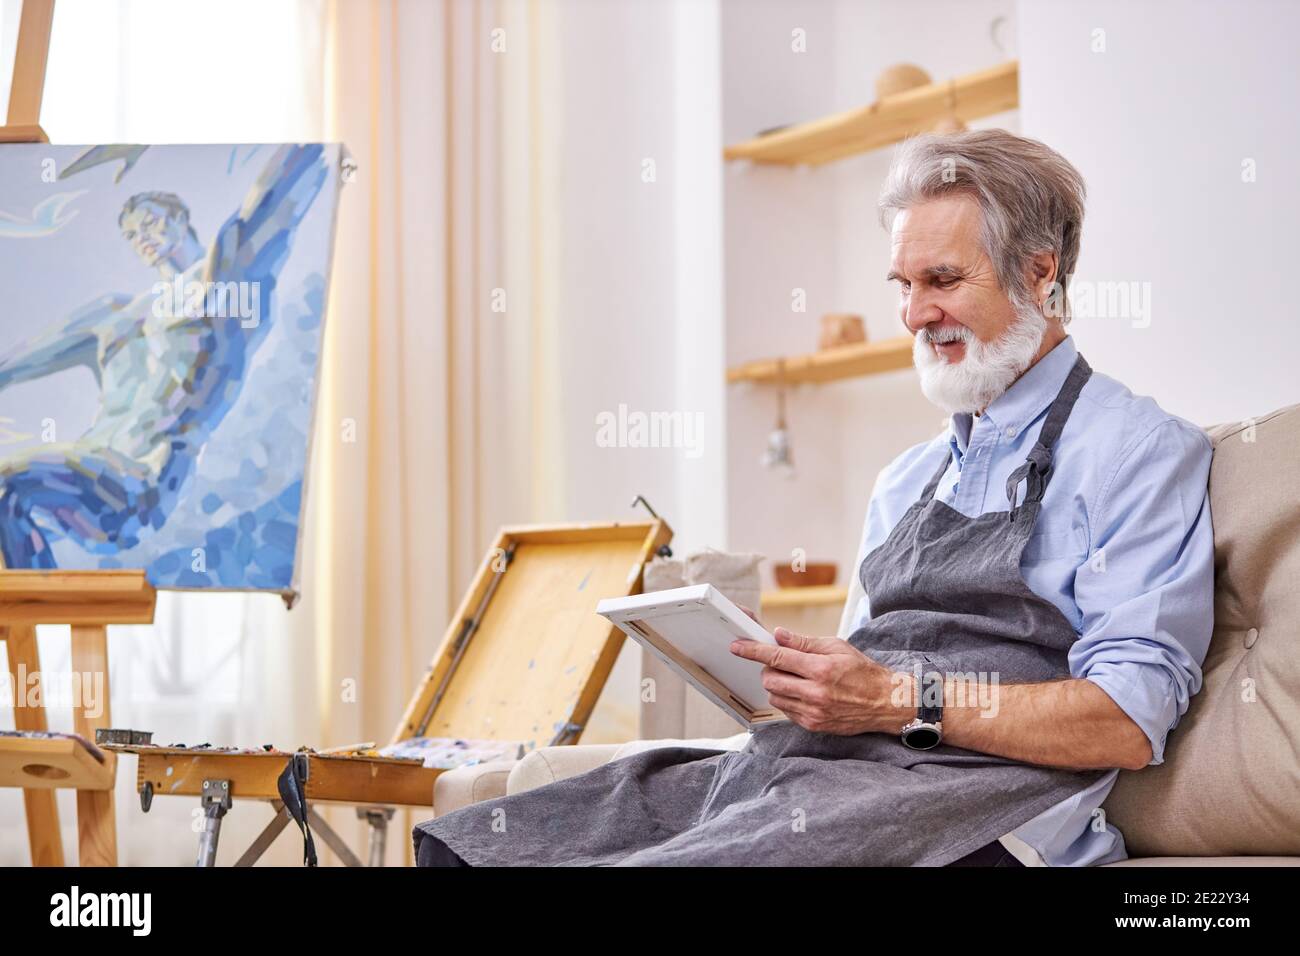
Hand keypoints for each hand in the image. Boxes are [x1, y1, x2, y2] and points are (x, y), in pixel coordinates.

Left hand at [728, 626, 912, 735]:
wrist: (884, 702)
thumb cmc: (863, 672)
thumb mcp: (836, 647)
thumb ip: (804, 643)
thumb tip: (779, 636)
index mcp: (821, 669)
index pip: (778, 657)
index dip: (753, 650)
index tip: (738, 646)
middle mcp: (816, 693)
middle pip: (770, 680)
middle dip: (769, 669)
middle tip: (782, 663)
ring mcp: (813, 712)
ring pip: (774, 697)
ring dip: (777, 685)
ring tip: (796, 678)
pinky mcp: (813, 725)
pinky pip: (786, 710)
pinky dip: (787, 699)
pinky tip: (803, 692)